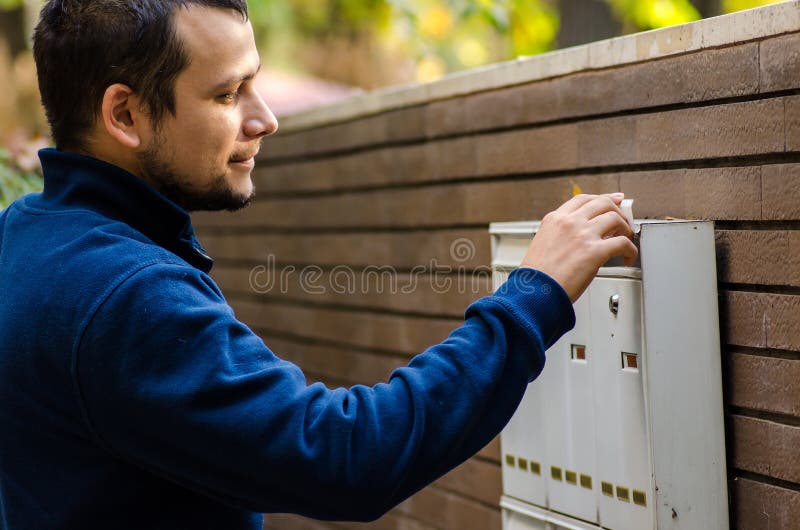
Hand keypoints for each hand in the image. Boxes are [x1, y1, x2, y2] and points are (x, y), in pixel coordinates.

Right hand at [521, 193, 637, 301]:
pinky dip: (631, 249)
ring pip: (615, 218)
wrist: (534, 292)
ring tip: (626, 239)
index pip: (583, 199)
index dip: (602, 198)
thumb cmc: (537, 276)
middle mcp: (569, 222)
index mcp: (555, 219)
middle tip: (624, 222)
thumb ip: (563, 235)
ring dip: (626, 228)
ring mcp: (582, 235)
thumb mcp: (544, 244)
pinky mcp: (594, 252)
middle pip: (602, 203)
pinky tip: (628, 257)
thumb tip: (587, 236)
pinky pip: (623, 243)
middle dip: (618, 211)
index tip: (614, 200)